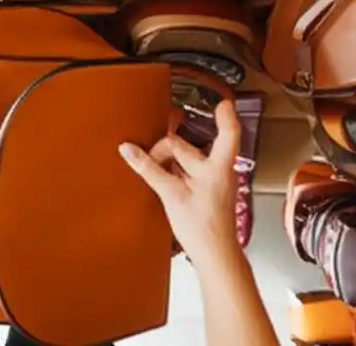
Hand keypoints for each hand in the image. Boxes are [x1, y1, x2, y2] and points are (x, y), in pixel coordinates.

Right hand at [118, 99, 241, 257]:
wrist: (214, 255)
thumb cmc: (203, 228)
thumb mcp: (171, 194)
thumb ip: (149, 168)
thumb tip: (128, 149)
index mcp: (218, 166)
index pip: (228, 132)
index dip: (224, 115)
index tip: (221, 101)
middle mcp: (219, 170)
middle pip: (189, 146)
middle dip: (166, 148)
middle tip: (146, 157)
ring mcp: (212, 182)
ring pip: (186, 160)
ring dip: (169, 161)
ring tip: (150, 166)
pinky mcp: (205, 193)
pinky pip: (186, 174)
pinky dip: (173, 173)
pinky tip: (161, 179)